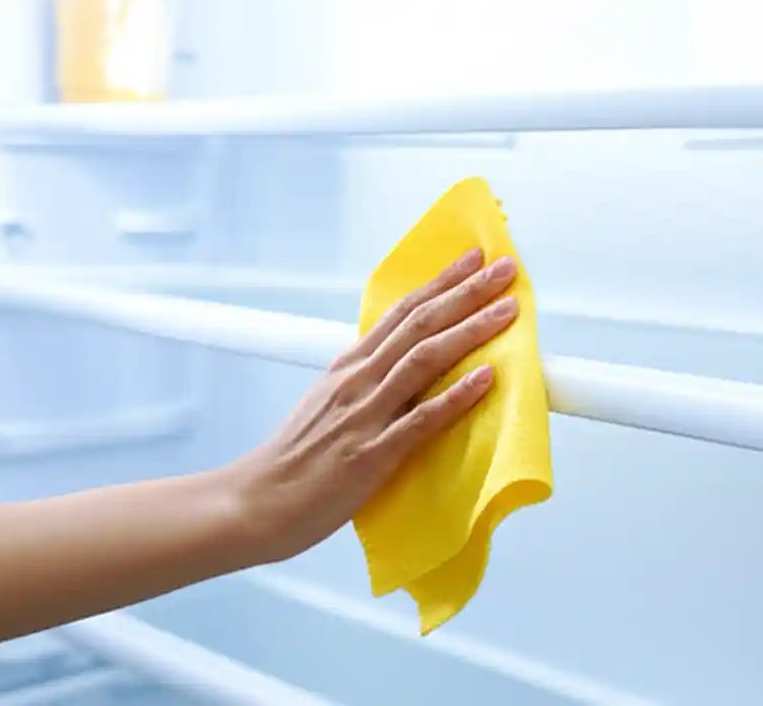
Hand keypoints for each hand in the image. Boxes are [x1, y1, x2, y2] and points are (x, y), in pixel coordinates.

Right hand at [227, 248, 519, 563]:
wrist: (254, 502)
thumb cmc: (293, 461)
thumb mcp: (326, 406)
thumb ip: (364, 385)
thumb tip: (405, 371)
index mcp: (347, 368)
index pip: (401, 313)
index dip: (440, 283)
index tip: (473, 259)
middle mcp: (357, 381)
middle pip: (419, 324)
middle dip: (466, 292)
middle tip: (505, 268)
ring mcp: (364, 415)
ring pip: (424, 360)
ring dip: (470, 331)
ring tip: (507, 311)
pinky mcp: (371, 455)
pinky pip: (421, 420)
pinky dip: (456, 397)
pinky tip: (487, 379)